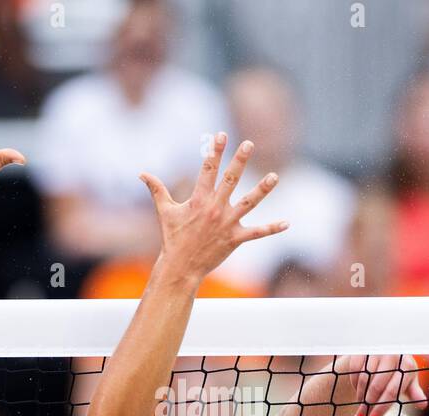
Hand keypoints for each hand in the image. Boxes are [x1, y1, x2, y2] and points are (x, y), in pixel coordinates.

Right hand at [141, 133, 287, 281]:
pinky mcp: (235, 239)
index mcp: (199, 199)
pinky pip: (257, 233)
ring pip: (249, 203)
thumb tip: (142, 173)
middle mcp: (215, 208)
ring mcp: (227, 223)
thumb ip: (156, 189)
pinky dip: (272, 228)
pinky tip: (287, 223)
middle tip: (249, 144)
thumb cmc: (172, 238)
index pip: (208, 170)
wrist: (180, 267)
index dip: (215, 151)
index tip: (221, 135)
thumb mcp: (164, 211)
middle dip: (240, 160)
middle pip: (230, 179)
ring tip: (275, 176)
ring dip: (263, 189)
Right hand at [336, 355, 428, 415]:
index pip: (392, 391)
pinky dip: (355, 383)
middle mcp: (392, 356)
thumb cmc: (398, 372)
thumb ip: (415, 393)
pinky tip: (358, 389)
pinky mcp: (363, 351)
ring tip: (361, 404)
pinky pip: (355, 371)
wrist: (382, 353)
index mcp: (407, 365)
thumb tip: (423, 405)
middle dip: (368, 405)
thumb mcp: (408, 382)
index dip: (382, 407)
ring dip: (360, 395)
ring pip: (364, 380)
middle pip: (376, 387)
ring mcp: (376, 352)